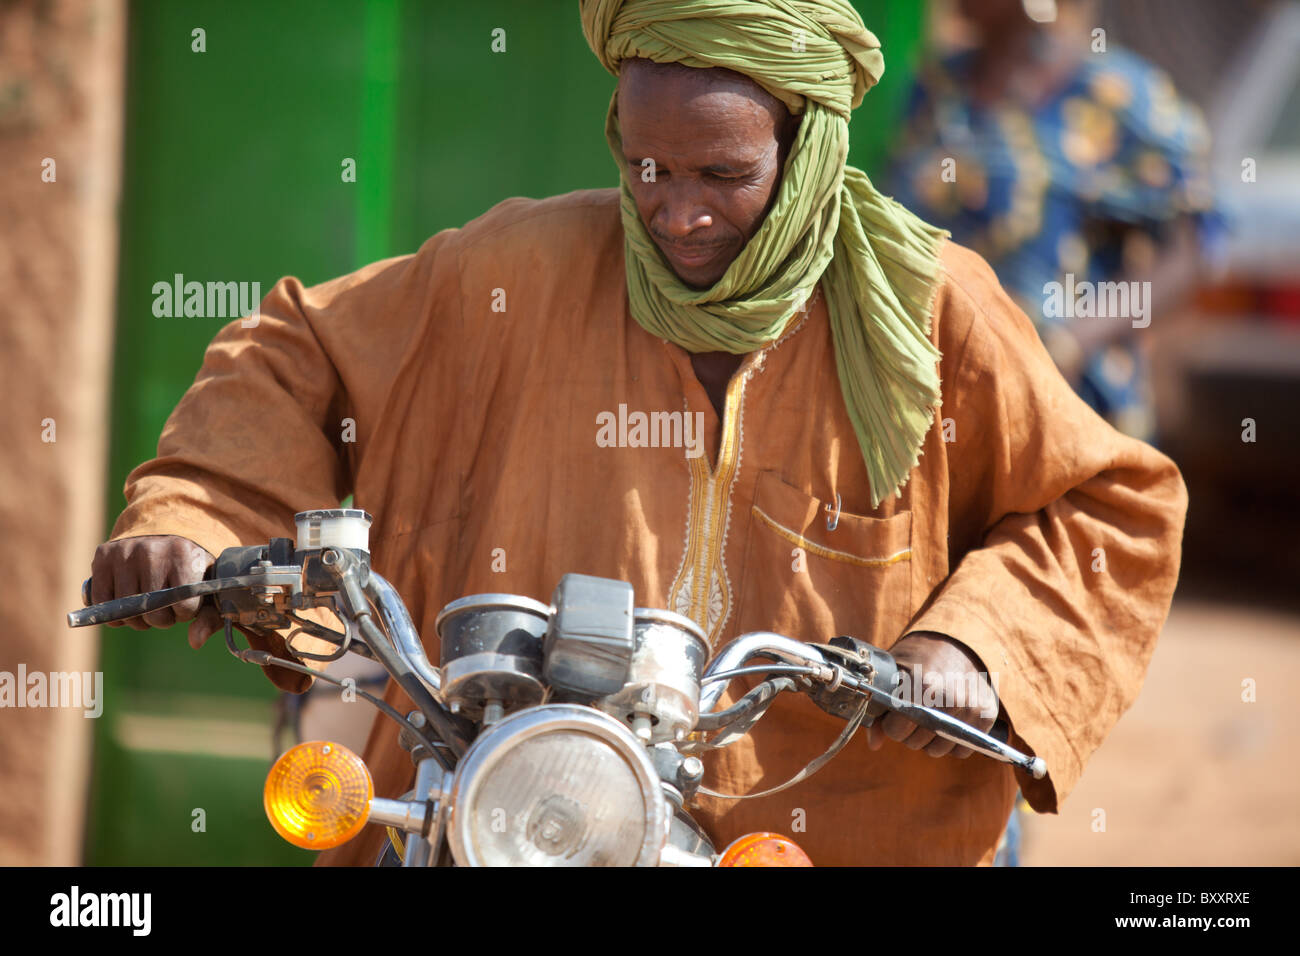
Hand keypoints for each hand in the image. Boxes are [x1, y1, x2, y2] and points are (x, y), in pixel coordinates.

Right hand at [87, 535, 221, 648]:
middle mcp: (152, 550)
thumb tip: (195, 642)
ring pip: (126, 612)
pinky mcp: (103, 555)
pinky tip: (126, 603)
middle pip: (153, 614)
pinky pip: (101, 602)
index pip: (183, 608)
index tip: (184, 603)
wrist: (165, 530)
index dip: (184, 613)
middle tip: (165, 606)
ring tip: (147, 603)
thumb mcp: (207, 584)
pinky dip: (112, 612)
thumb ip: (209, 616)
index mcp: (184, 554)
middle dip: (161, 619)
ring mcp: (125, 552)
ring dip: (137, 617)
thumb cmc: (190, 565)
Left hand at [865, 631, 998, 758]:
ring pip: (939, 749)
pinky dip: (952, 743)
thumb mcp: (893, 674)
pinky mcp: (987, 715)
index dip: (891, 725)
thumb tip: (874, 744)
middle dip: (909, 733)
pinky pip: (962, 750)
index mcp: (923, 687)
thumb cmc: (919, 657)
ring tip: (929, 717)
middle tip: (912, 713)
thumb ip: (880, 709)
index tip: (894, 714)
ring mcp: (972, 709)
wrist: (956, 641)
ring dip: (929, 740)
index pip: (897, 731)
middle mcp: (951, 700)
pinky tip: (947, 723)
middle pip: (916, 742)